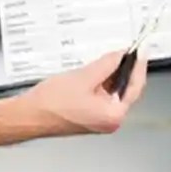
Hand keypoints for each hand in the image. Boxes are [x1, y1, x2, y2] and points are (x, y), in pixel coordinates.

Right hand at [17, 51, 148, 135]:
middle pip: (126, 90)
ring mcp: (99, 120)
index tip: (141, 51)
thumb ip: (107, 64)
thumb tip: (120, 55)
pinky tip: (98, 69)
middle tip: (129, 50)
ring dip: (112, 74)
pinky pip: (102, 96)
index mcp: (113, 115)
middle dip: (126, 69)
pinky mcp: (90, 116)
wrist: (29, 115)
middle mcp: (109, 121)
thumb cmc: (51, 104)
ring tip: (111, 57)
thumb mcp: (84, 76)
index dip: (138, 65)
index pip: (135, 86)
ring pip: (113, 91)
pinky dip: (102, 82)